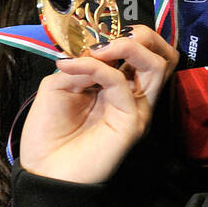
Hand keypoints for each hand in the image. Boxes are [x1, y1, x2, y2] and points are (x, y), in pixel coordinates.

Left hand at [20, 26, 178, 183]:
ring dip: (129, 45)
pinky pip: (121, 83)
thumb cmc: (49, 133)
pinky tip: (73, 67)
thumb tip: (93, 51)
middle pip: (163, 54)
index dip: (123, 34)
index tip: (90, 35)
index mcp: (121, 86)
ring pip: (158, 64)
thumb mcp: (58, 85)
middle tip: (108, 38)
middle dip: (140, 34)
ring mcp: (138, 108)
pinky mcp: (132, 122)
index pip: (144, 51)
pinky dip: (97, 68)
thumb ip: (79, 65)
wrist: (44, 172)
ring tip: (98, 50)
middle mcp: (136, 95)